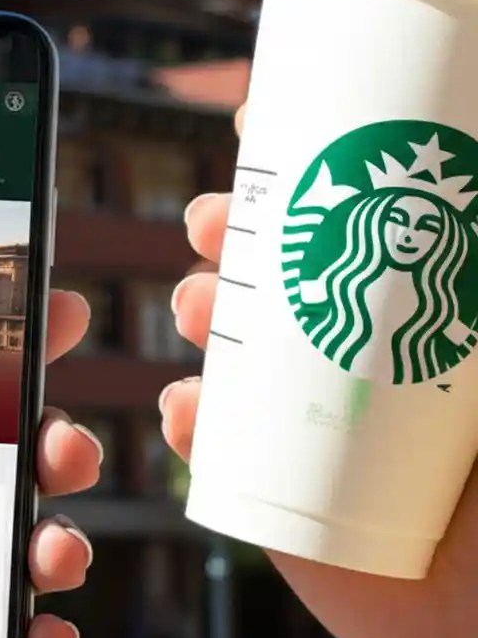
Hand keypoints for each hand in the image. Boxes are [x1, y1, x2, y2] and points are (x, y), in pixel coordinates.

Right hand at [163, 105, 477, 637]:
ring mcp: (313, 435)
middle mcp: (361, 371)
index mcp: (420, 329)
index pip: (349, 237)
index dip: (303, 182)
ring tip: (199, 305)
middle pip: (280, 284)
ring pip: (236, 359)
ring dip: (201, 318)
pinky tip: (188, 407)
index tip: (266, 133)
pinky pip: (215, 458)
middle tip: (213, 220)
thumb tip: (470, 173)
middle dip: (234, 243)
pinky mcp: (276, 504)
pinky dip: (191, 427)